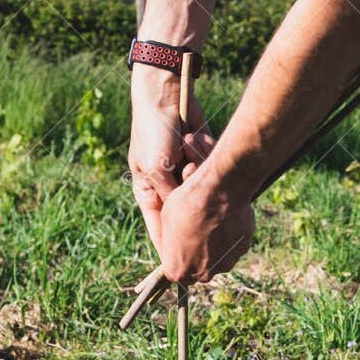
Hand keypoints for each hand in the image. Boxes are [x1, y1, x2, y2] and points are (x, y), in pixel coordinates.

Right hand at [128, 66, 215, 253]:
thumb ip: (171, 195)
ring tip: (189, 150)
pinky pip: (210, 169)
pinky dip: (206, 155)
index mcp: (149, 193)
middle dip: (194, 204)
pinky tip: (194, 139)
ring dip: (199, 171)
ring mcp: (184, 173)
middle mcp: (167, 187)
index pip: (160, 231)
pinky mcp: (200, 158)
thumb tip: (188, 222)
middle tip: (197, 192)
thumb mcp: (157, 169)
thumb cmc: (155, 132)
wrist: (166, 94)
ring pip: (201, 191)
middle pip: (186, 213)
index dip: (172, 248)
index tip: (186, 265)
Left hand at [157, 157, 255, 283]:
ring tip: (212, 221)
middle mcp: (203, 275)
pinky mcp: (243, 250)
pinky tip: (226, 217)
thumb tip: (174, 239)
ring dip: (215, 243)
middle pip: (198, 265)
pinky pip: (234, 243)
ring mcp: (225, 264)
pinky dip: (230, 233)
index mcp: (178, 271)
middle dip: (196, 250)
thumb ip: (169, 238)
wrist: (217, 193)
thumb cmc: (186, 205)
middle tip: (195, 229)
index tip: (176, 236)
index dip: (173, 249)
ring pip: (218, 255)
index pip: (173, 266)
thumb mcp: (166, 219)